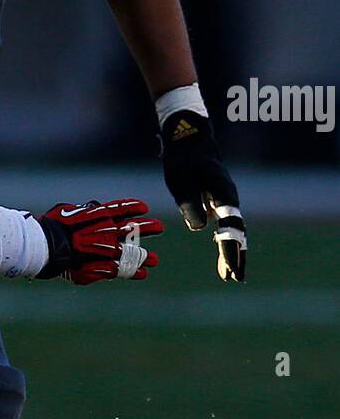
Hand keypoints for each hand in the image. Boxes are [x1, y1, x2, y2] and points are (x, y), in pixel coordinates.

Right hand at [36, 199, 161, 284]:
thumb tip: (94, 209)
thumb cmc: (54, 227)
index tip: (144, 207)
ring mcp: (109, 248)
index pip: (121, 208)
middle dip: (148, 228)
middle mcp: (109, 230)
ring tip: (154, 260)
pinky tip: (141, 274)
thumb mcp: (68, 211)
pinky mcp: (105, 264)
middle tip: (160, 227)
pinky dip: (133, 272)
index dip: (133, 206)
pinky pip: (124, 269)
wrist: (50, 245)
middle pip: (134, 229)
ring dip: (144, 256)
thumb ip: (84, 213)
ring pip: (133, 252)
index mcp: (100, 215)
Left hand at [160, 110, 245, 281]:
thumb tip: (199, 228)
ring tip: (230, 276)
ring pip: (233, 231)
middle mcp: (229, 199)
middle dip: (236, 256)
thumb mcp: (181, 182)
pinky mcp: (218, 202)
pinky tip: (222, 259)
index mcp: (222, 194)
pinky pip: (226, 227)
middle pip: (237, 232)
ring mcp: (225, 201)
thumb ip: (190, 205)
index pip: (230, 227)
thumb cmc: (183, 160)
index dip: (230, 249)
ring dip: (232, 252)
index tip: (230, 268)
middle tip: (235, 278)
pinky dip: (226, 243)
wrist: (189, 140)